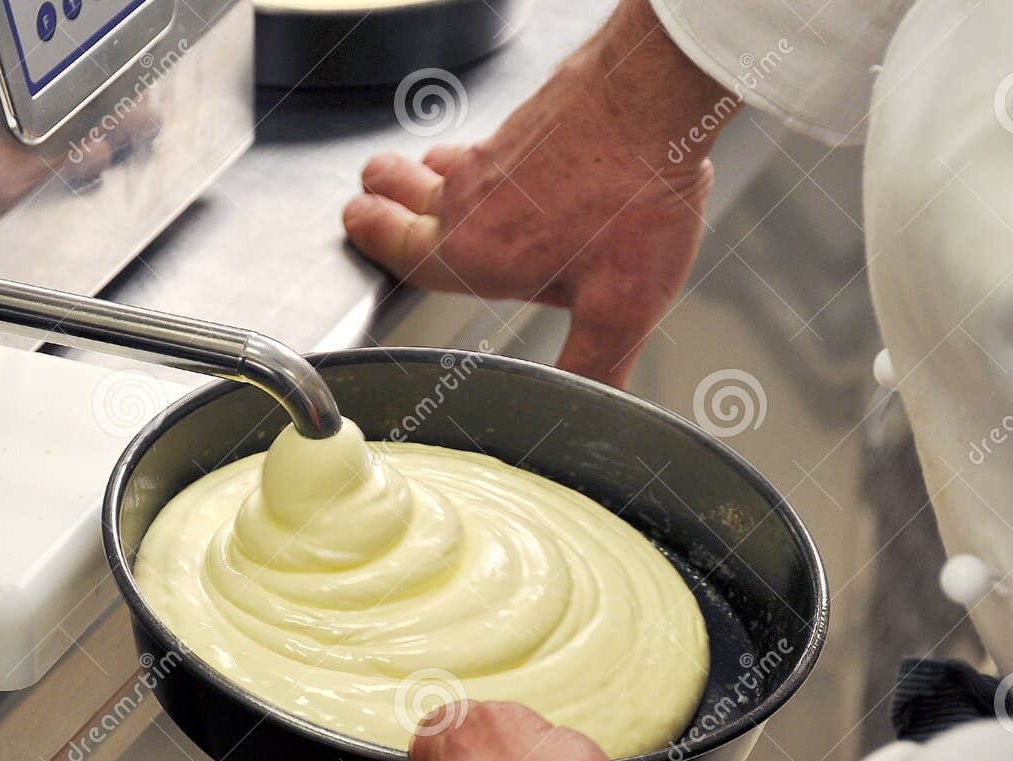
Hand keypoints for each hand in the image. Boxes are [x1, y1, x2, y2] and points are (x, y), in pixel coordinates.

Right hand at [342, 0, 736, 385]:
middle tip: (373, 199)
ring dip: (424, 173)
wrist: (655, 97)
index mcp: (472, 253)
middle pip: (394, 189)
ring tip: (428, 182)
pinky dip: (479, 155)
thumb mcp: (621, 308)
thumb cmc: (633, 199)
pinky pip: (483, 141)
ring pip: (437, 163)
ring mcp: (494, 150)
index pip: (391, 246)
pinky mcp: (525, 117)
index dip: (368, 238)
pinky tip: (513, 167)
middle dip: (380, 197)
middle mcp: (468, 197)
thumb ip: (595, 364)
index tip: (356, 229)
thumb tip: (588, 409)